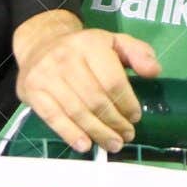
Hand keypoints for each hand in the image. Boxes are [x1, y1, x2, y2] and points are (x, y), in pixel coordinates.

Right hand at [13, 9, 161, 153]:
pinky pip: (53, 117)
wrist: (41, 43)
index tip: (135, 117)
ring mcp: (46, 75)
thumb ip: (138, 53)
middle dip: (114, 122)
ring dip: (98, 132)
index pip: (112, 81)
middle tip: (126, 136)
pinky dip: (70, 134)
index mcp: (90, 44)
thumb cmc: (85, 48)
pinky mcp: (32, 91)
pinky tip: (85, 145)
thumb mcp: (114, 41)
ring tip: (112, 144)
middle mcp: (66, 58)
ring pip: (76, 111)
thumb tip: (154, 71)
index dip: (126, 103)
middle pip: (95, 99)